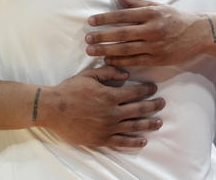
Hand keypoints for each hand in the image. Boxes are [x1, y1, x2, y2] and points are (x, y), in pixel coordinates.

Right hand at [39, 65, 164, 148]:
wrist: (52, 109)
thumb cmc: (70, 90)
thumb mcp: (89, 75)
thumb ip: (109, 72)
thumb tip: (127, 75)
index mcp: (110, 95)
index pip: (135, 92)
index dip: (147, 90)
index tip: (154, 88)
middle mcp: (112, 112)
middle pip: (139, 109)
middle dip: (153, 106)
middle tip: (162, 103)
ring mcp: (107, 127)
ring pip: (134, 126)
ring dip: (148, 124)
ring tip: (159, 122)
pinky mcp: (101, 139)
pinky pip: (121, 142)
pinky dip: (134, 142)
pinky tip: (143, 141)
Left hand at [84, 0, 211, 66]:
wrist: (199, 34)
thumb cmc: (176, 17)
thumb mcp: (157, 6)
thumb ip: (135, 2)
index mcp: (151, 13)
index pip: (123, 15)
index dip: (105, 18)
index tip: (90, 22)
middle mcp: (153, 29)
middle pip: (122, 33)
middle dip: (102, 37)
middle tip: (87, 39)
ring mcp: (156, 45)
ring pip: (127, 49)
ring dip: (107, 51)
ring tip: (92, 52)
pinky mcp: (159, 59)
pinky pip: (136, 61)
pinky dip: (121, 62)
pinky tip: (108, 60)